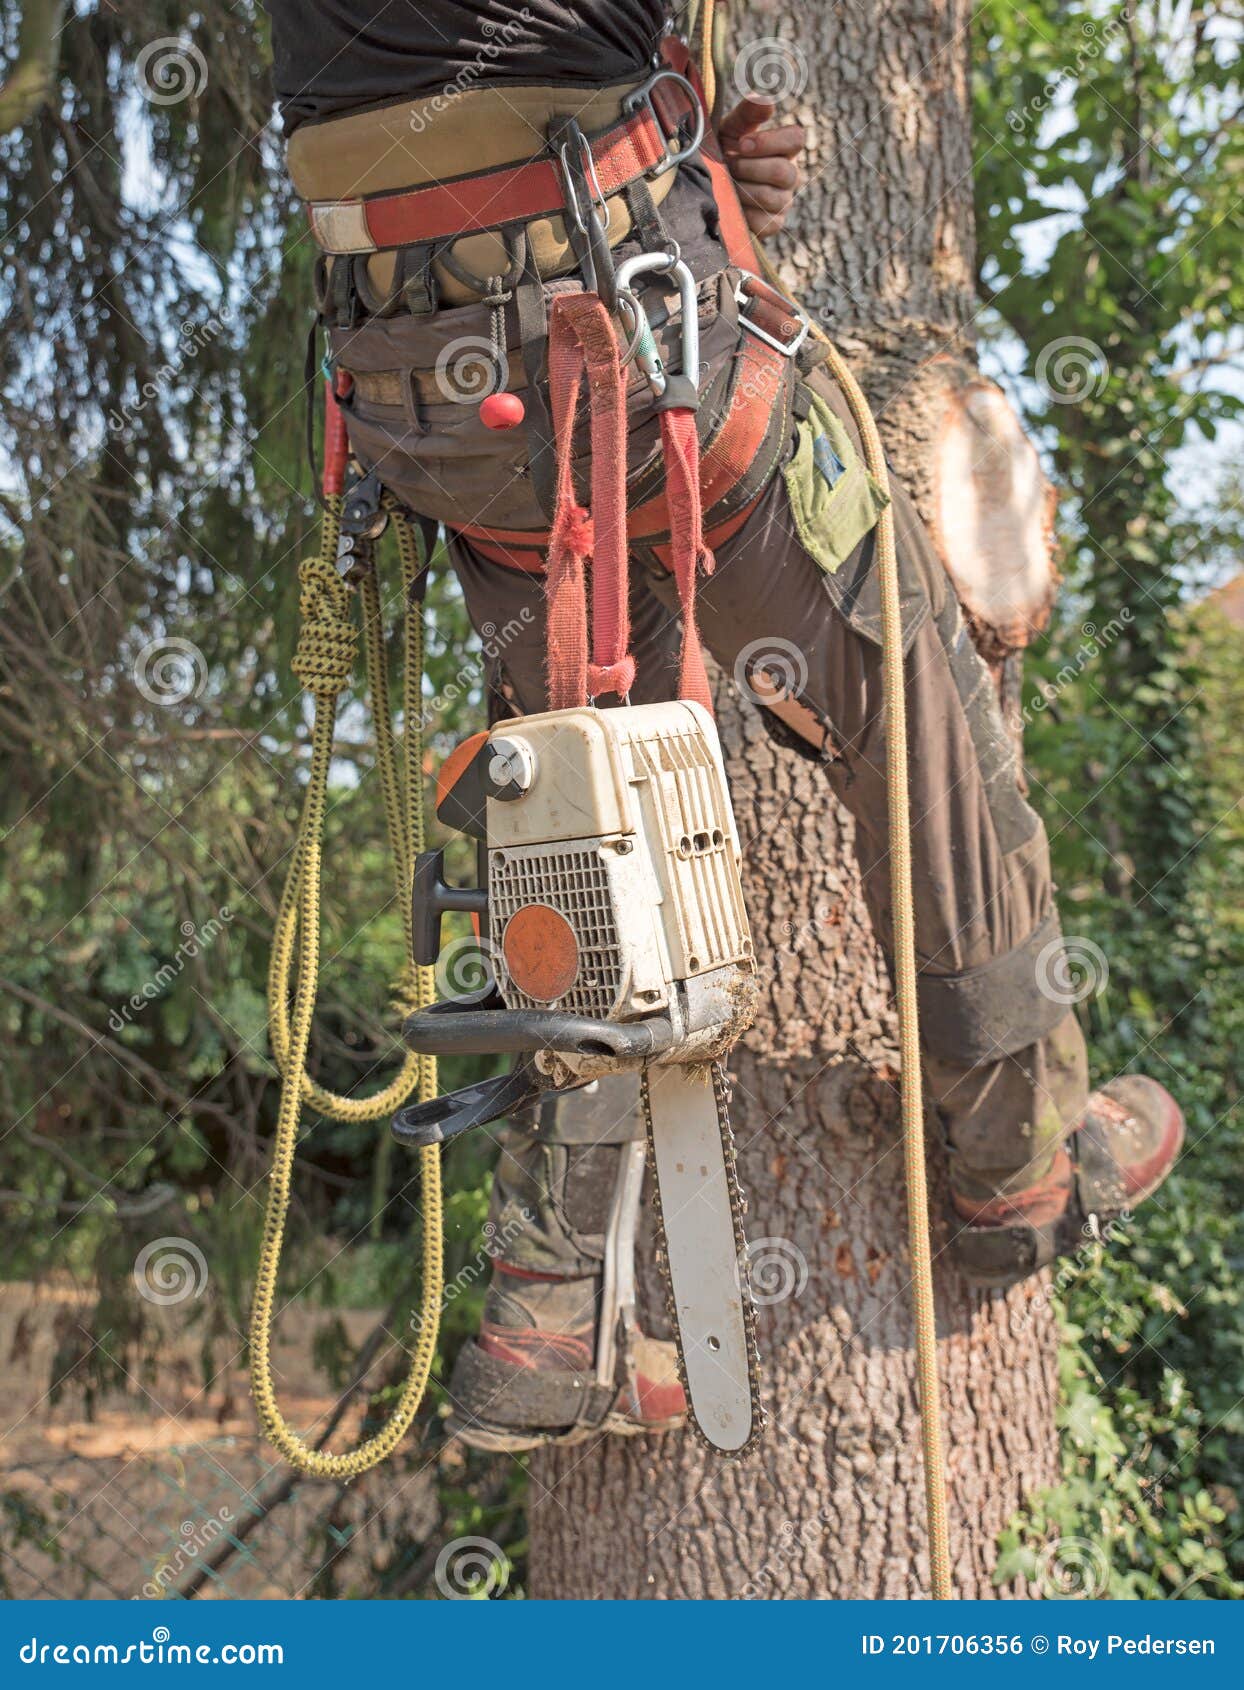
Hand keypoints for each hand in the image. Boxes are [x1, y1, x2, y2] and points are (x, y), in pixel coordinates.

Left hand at [718, 95, 805, 237]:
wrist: (708, 187)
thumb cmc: (723, 153)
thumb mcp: (730, 129)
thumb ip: (748, 113)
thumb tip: (764, 98)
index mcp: (783, 148)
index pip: (796, 138)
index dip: (770, 142)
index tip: (742, 143)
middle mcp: (789, 175)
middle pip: (785, 172)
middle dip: (750, 169)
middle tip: (731, 166)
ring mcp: (783, 202)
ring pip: (772, 197)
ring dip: (744, 190)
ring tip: (729, 185)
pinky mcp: (773, 225)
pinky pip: (764, 221)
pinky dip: (744, 213)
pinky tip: (733, 205)